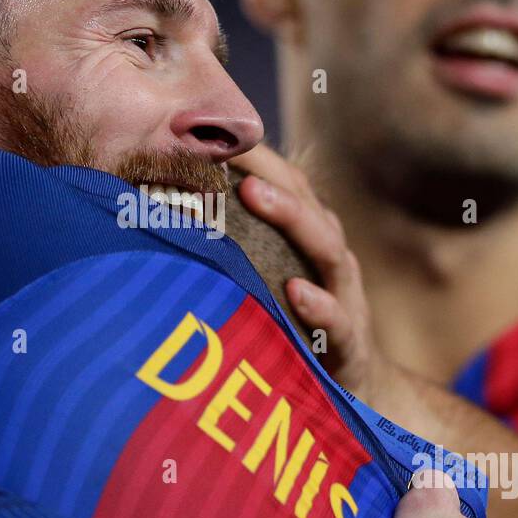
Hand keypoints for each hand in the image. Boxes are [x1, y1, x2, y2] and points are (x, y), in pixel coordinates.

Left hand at [232, 145, 383, 400]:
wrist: (356, 388)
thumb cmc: (296, 328)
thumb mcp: (266, 283)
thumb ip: (234, 250)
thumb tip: (161, 219)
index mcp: (309, 240)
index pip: (286, 185)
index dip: (254, 156)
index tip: (210, 129)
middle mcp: (329, 259)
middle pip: (306, 204)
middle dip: (269, 172)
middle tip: (227, 150)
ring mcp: (345, 298)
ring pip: (327, 250)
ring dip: (291, 218)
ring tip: (253, 195)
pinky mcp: (349, 344)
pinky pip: (338, 321)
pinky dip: (319, 305)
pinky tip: (295, 294)